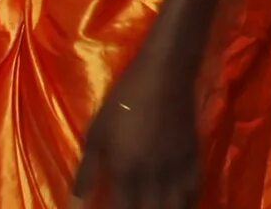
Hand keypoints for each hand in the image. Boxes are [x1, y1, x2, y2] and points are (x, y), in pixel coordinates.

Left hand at [72, 52, 198, 208]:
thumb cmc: (124, 101)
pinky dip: (189, 201)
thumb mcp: (96, 134)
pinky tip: (182, 202)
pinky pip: (196, 189)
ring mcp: (177, 168)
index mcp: (126, 171)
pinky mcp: (194, 156)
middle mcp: (154, 176)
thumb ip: (86, 172)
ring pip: (178, 206)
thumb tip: (74, 204)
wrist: (164, 74)